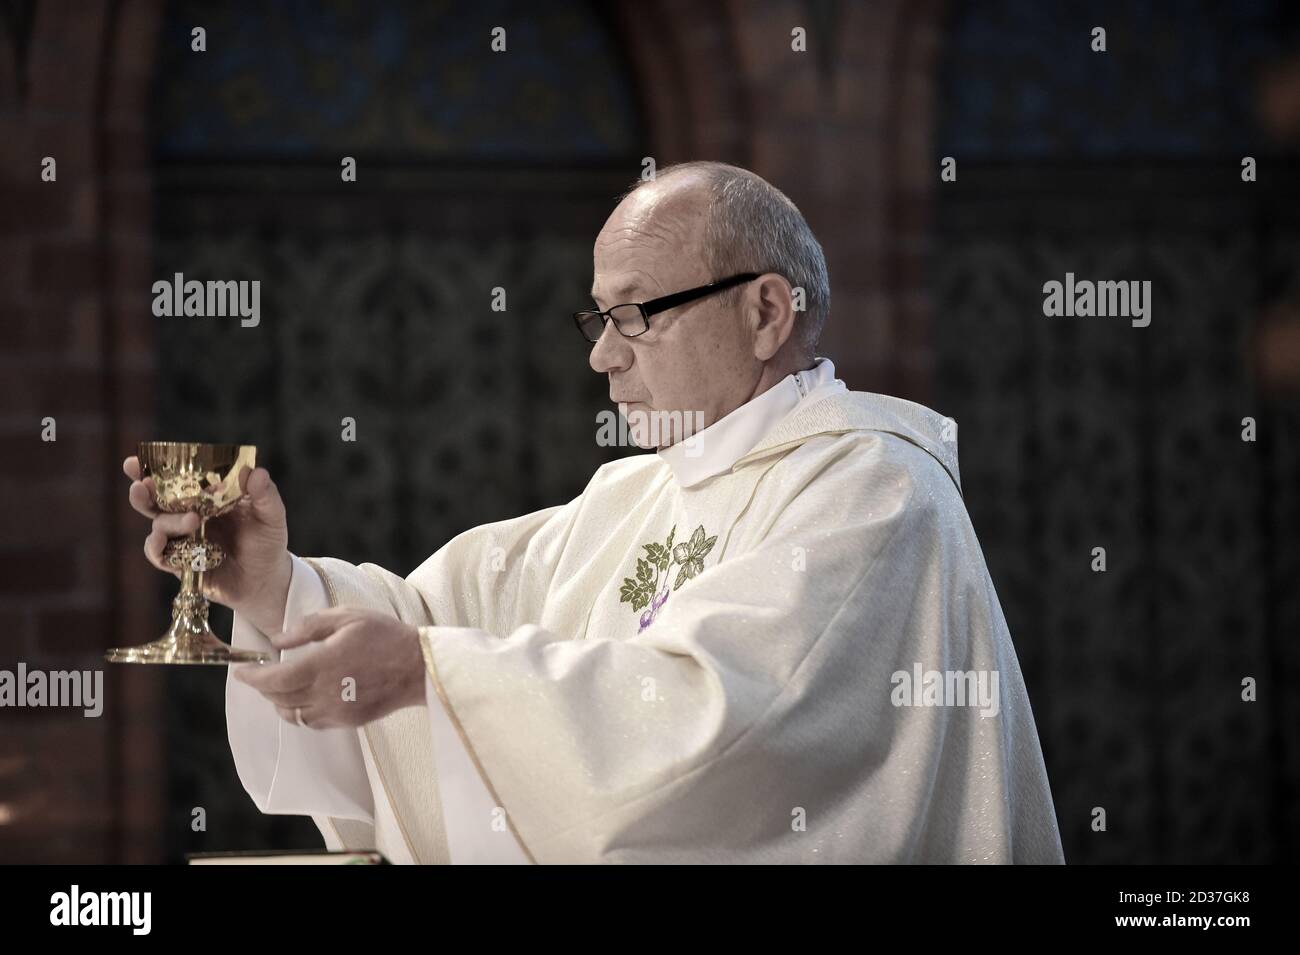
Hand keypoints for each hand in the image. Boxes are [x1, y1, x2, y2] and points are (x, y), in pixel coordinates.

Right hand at [124, 455, 291, 633]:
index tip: (135, 461)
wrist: (267, 580)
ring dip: (168, 521)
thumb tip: (255, 472)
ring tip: (192, 521)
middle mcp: (188, 514)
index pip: (176, 478)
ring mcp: (182, 538)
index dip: (152, 467)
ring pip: (159, 525)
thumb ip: (264, 494)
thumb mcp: (271, 515)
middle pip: (154, 500)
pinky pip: (159, 554)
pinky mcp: (180, 562)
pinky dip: (158, 548)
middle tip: (142, 485)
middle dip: (142, 491)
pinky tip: (167, 543)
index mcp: (206, 496)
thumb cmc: (267, 541)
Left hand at [232, 608, 426, 728]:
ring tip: (280, 686)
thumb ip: (308, 627)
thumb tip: (278, 640)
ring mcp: (336, 711)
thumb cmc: (385, 636)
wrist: (418, 667)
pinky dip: (299, 712)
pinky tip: (304, 697)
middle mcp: (324, 693)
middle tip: (259, 673)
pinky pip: (312, 722)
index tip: (240, 671)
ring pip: (292, 715)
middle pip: (278, 698)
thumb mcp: (347, 618)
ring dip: (279, 701)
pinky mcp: (348, 721)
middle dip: (263, 687)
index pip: (273, 679)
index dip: (252, 678)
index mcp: (322, 665)